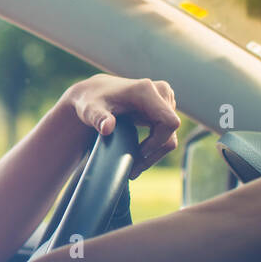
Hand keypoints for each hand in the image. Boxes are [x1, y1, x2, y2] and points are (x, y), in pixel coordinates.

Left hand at [64, 74, 181, 178]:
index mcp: (146, 90)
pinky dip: (154, 147)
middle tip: (133, 170)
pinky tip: (138, 156)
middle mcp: (160, 91)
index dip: (158, 142)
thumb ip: (97, 118)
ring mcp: (165, 98)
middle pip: (170, 131)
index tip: (138, 154)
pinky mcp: (164, 107)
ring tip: (135, 168)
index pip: (169, 122)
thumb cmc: (92, 101)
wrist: (94, 93)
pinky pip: (167, 132)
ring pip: (170, 134)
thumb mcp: (90, 110)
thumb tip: (107, 128)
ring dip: (155, 153)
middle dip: (154, 153)